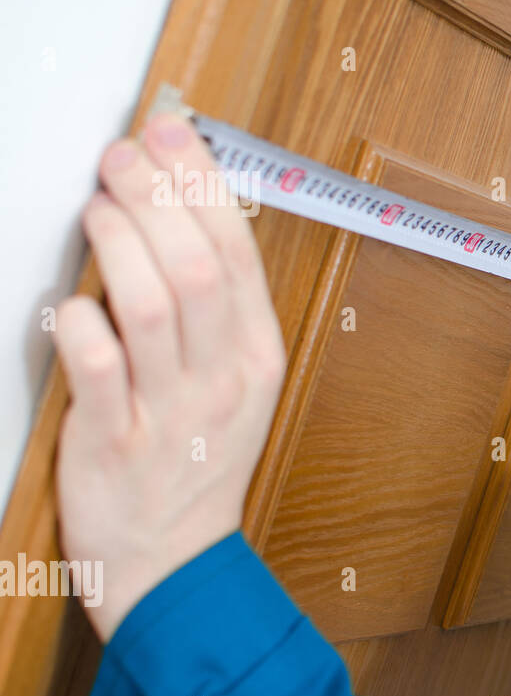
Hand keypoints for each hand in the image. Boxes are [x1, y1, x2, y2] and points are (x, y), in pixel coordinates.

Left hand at [52, 110, 286, 643]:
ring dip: (119, 244)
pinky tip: (69, 301)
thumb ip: (212, 310)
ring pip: (152, 309)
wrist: (175, 561)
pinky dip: (81, 323)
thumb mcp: (232, 384)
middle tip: (122, 155)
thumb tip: (173, 217)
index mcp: (256, 357)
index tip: (171, 135)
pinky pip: (97, 370)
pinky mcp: (112, 443)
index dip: (202, 186)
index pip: (237, 255)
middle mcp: (220, 380)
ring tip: (96, 208)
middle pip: (195, 271)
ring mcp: (170, 412)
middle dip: (157, 199)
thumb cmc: (196, 460)